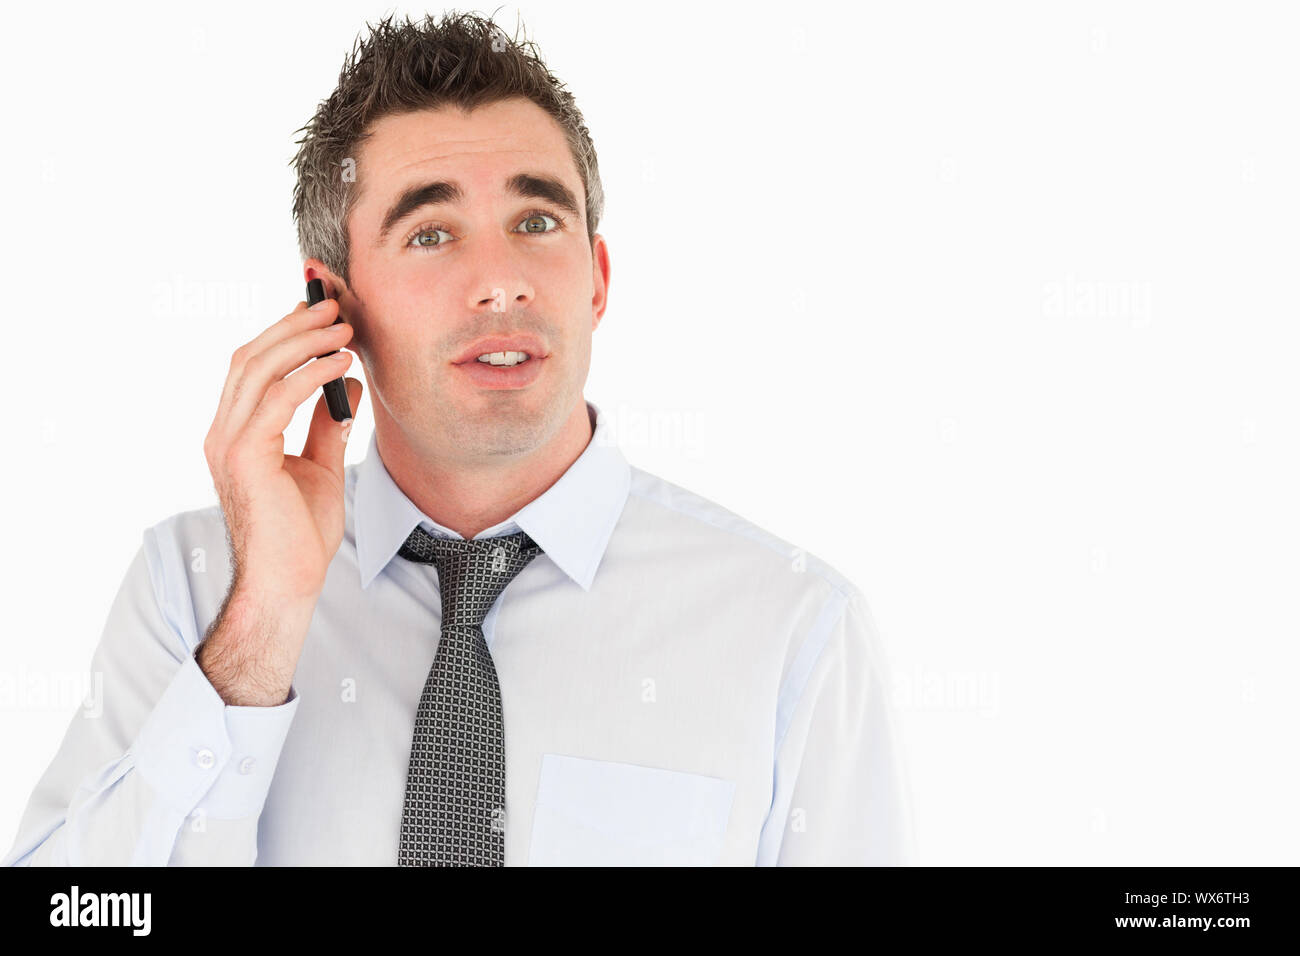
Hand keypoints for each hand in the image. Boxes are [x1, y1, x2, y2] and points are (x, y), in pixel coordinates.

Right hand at [203, 297, 363, 604]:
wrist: (287, 583)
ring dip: (303, 341)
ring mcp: (229, 443)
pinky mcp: (245, 457)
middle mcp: (223, 433)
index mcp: (235, 434)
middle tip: (333, 306)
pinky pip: (278, 399)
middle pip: (252, 357)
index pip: (253, 367)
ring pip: (259, 369)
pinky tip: (341, 364)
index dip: (284, 333)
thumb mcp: (321, 466)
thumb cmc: (300, 536)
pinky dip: (311, 375)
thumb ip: (328, 425)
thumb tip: (348, 385)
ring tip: (343, 327)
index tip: (320, 312)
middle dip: (293, 325)